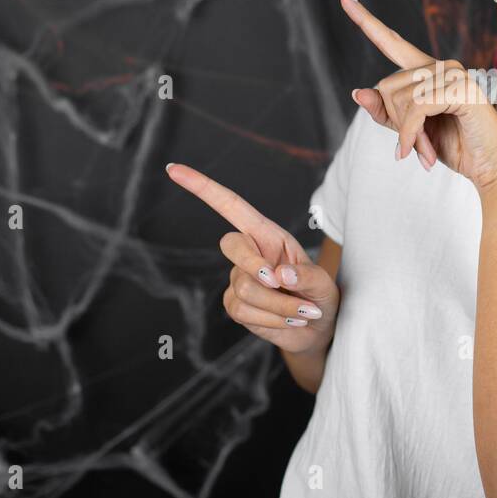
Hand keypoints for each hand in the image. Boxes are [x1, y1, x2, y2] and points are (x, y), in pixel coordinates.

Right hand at [166, 163, 337, 354]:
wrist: (317, 327)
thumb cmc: (320, 296)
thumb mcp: (323, 283)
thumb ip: (306, 276)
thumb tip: (279, 274)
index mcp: (268, 234)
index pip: (231, 206)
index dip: (203, 188)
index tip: (173, 170)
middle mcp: (250, 252)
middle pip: (231, 246)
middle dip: (254, 265)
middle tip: (280, 282)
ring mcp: (237, 279)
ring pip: (246, 289)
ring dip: (279, 304)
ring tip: (303, 310)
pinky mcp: (234, 304)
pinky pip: (244, 311)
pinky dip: (272, 319)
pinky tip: (289, 319)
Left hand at [339, 0, 496, 194]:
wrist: (493, 168)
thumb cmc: (457, 147)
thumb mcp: (412, 132)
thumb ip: (387, 113)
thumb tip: (358, 92)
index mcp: (428, 72)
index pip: (392, 42)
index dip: (366, 20)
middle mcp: (441, 66)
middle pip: (387, 86)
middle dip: (396, 123)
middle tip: (414, 148)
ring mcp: (453, 73)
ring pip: (400, 99)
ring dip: (407, 134)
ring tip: (426, 152)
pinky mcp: (461, 87)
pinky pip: (415, 108)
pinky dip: (412, 135)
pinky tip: (424, 154)